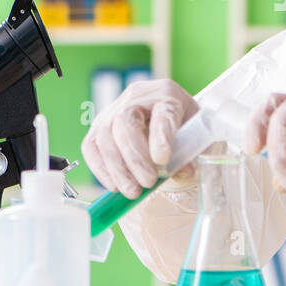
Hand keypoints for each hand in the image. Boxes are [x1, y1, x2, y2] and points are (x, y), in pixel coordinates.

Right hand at [81, 79, 199, 198]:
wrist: (164, 114)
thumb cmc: (181, 125)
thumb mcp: (195, 135)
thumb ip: (191, 154)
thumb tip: (183, 173)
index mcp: (167, 94)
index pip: (162, 113)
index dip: (160, 136)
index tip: (162, 159)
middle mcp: (137, 96)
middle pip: (125, 122)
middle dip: (135, 157)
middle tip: (148, 182)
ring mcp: (113, 109)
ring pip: (105, 136)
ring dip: (117, 168)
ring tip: (132, 191)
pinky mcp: (98, 125)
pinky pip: (91, 146)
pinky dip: (100, 168)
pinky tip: (114, 186)